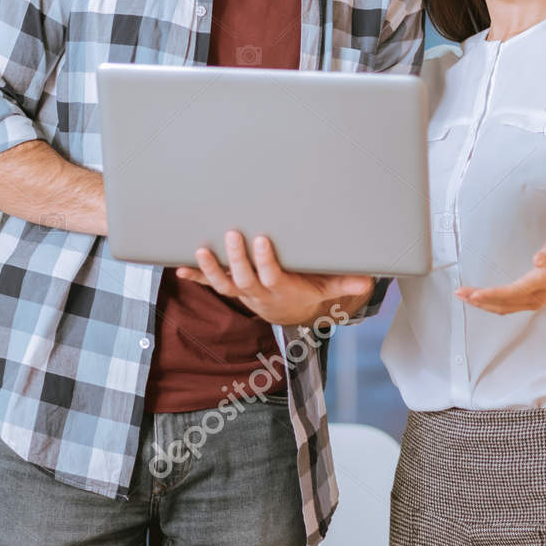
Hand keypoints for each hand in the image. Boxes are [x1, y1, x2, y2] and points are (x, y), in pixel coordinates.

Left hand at [176, 231, 371, 326]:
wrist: (293, 311)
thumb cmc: (313, 291)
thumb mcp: (331, 289)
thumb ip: (346, 285)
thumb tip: (365, 281)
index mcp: (283, 291)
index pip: (272, 277)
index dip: (265, 262)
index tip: (262, 239)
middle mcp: (260, 294)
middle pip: (244, 279)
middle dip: (237, 258)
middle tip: (233, 234)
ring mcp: (244, 293)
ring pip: (224, 284)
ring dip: (210, 270)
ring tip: (201, 251)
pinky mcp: (234, 289)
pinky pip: (212, 284)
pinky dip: (196, 277)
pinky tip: (180, 269)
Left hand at [456, 234, 545, 314]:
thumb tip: (537, 260)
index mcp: (543, 281)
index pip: (514, 291)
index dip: (493, 294)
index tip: (474, 294)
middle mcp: (537, 296)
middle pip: (504, 302)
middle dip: (479, 299)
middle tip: (458, 292)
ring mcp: (533, 302)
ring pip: (503, 308)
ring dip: (482, 304)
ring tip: (462, 296)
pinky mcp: (529, 303)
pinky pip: (506, 308)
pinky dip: (489, 305)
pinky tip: (477, 300)